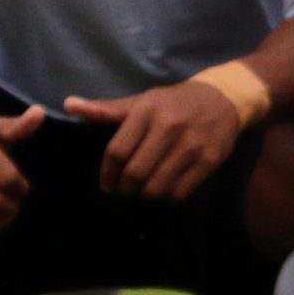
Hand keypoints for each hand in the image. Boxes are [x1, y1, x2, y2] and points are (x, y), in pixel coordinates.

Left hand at [60, 80, 248, 202]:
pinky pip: (180, 191)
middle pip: (135, 174)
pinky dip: (168, 196)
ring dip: (145, 195)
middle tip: (125, 190)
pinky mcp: (210, 160)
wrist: (224, 98)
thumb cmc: (174, 102)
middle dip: (125, 189)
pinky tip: (165, 188)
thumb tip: (68, 104)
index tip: (107, 184)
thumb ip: (106, 109)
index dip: (107, 175)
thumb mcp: (142, 101)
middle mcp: (169, 127)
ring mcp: (192, 145)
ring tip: (144, 191)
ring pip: (157, 186)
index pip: (117, 152)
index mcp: (147, 111)